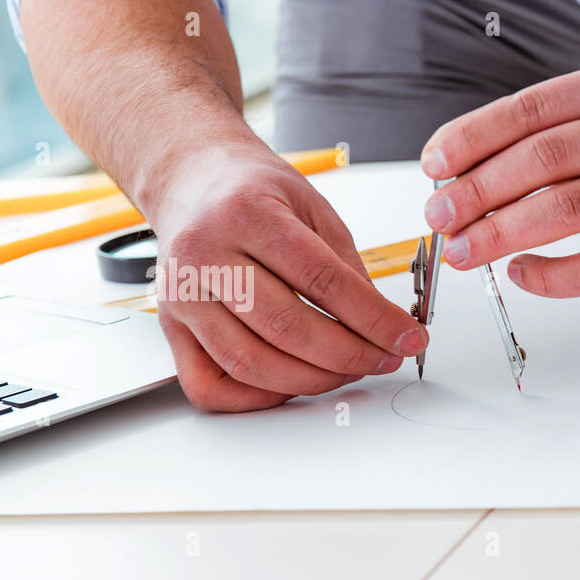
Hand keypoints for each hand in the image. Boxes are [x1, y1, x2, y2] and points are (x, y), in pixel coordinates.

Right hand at [146, 141, 428, 411]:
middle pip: (286, 328)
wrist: (192, 181)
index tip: (408, 338)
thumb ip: (348, 268)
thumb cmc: (252, 192)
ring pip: (250, 364)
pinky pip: (209, 387)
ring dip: (313, 380)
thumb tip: (384, 327)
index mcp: (245, 213)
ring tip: (349, 371)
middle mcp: (203, 255)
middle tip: (384, 359)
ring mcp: (181, 296)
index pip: (322, 280)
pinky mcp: (171, 328)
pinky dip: (259, 398)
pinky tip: (294, 383)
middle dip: (350, 355)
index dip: (374, 319)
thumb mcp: (313, 208)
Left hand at [420, 62, 579, 297]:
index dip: (474, 137)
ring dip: (502, 234)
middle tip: (440, 218)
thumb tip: (457, 176)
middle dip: (479, 191)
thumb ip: (545, 135)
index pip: (533, 109)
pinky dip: (550, 275)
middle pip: (546, 159)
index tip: (435, 166)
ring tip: (465, 250)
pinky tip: (519, 273)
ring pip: (567, 210)